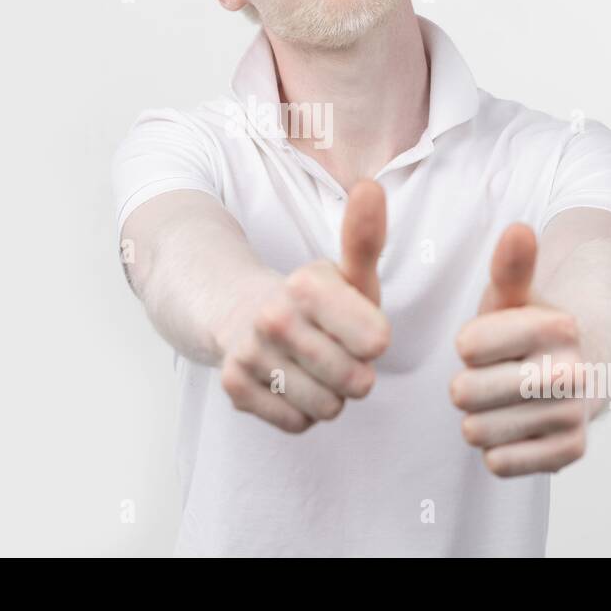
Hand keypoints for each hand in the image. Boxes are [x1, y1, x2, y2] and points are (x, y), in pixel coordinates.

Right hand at [217, 180, 390, 433]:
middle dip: (354, 373)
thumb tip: (371, 186)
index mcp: (307, 285)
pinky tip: (288, 384)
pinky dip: (300, 413)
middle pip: (357, 382)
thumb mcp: (344, 273)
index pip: (377, 342)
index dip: (373, 340)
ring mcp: (250, 353)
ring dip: (328, 397)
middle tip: (333, 352)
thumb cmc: (311, 301)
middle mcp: (273, 317)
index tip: (355, 326)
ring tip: (311, 369)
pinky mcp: (233, 387)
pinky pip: (297, 424)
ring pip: (328, 409)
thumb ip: (365, 239)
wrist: (238, 312)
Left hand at [449, 223, 589, 475]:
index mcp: (557, 327)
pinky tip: (515, 427)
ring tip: (501, 401)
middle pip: (464, 393)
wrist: (584, 369)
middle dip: (466, 385)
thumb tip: (518, 230)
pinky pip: (498, 463)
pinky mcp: (569, 452)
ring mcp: (572, 416)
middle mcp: (571, 373)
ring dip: (478, 419)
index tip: (489, 341)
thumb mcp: (514, 294)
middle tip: (490, 376)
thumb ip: (510, 266)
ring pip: (476, 432)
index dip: (469, 345)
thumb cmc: (528, 328)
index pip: (466, 346)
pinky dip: (498, 449)